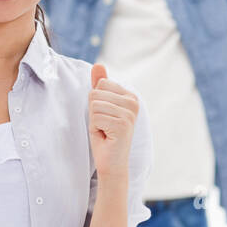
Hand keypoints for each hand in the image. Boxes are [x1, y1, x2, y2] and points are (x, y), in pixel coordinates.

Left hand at [88, 64, 138, 179]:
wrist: (111, 161)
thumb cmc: (105, 134)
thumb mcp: (100, 106)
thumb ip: (100, 85)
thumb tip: (98, 64)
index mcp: (130, 96)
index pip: (100, 84)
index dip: (95, 102)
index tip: (104, 116)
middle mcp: (133, 103)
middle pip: (96, 93)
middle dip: (93, 112)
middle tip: (104, 125)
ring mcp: (129, 114)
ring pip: (95, 105)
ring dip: (94, 120)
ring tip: (105, 130)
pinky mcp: (123, 124)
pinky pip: (95, 117)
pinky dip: (95, 128)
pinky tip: (106, 136)